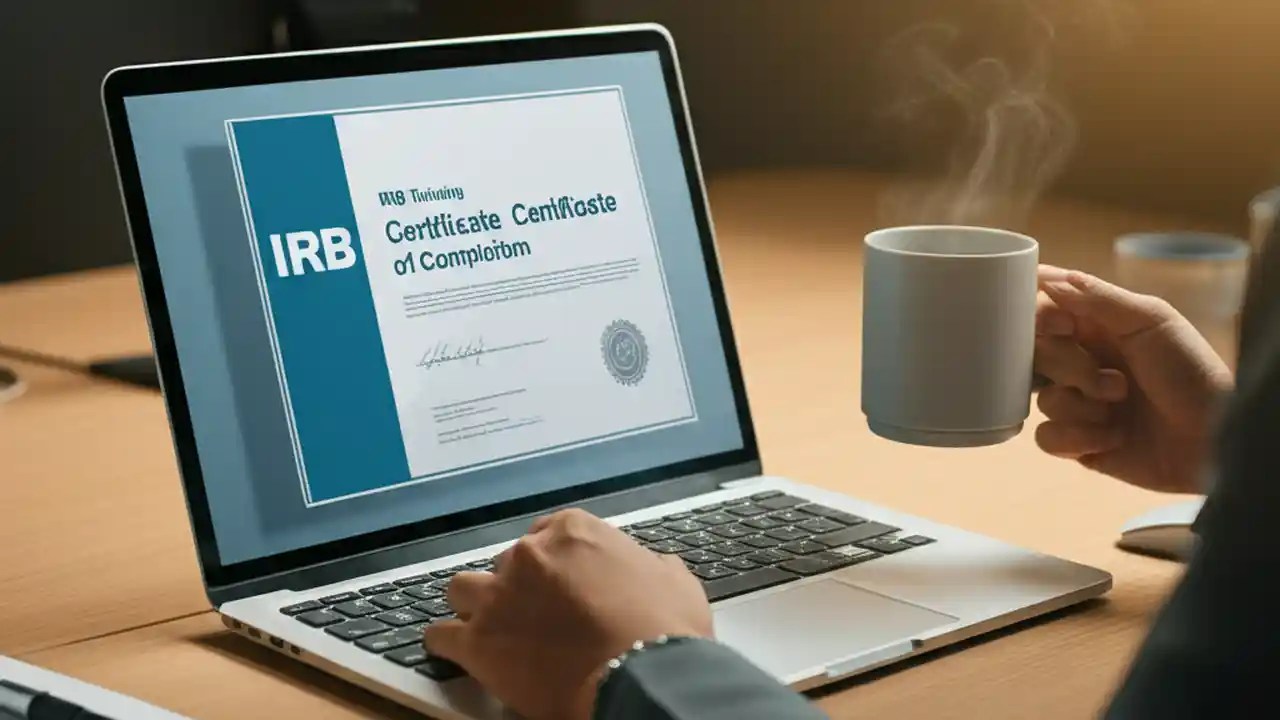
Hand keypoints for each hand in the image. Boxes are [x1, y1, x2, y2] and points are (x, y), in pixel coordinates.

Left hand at [424, 509, 713, 719]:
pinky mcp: (478, 641)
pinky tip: (458, 653)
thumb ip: (652, 567)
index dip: (553, 565)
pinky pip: (441, 635)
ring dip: (474, 606)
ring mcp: (498, 596)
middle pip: (507, 563)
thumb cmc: (663, 630)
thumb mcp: (675, 581)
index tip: (560, 586)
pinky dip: (447, 644)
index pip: (547, 535)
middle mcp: (530, 554)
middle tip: (537, 617)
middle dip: (518, 588)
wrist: (641, 677)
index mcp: (574, 531)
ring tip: (492, 629)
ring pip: (462, 588)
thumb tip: (655, 568)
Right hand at [1034, 265, 1232, 492]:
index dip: (1039, 318)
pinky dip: (1077, 438)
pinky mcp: (1076, 442)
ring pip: (1040, 398)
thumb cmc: (1189, 372)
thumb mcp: (1152, 321)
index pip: (1040, 311)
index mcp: (1094, 326)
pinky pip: (1046, 437)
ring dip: (1081, 406)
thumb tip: (1044, 274)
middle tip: (1112, 381)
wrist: (1212, 438)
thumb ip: (1098, 296)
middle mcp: (1079, 361)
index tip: (1063, 328)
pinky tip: (1111, 438)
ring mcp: (1076, 403)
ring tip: (1119, 410)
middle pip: (1033, 356)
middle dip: (1070, 369)